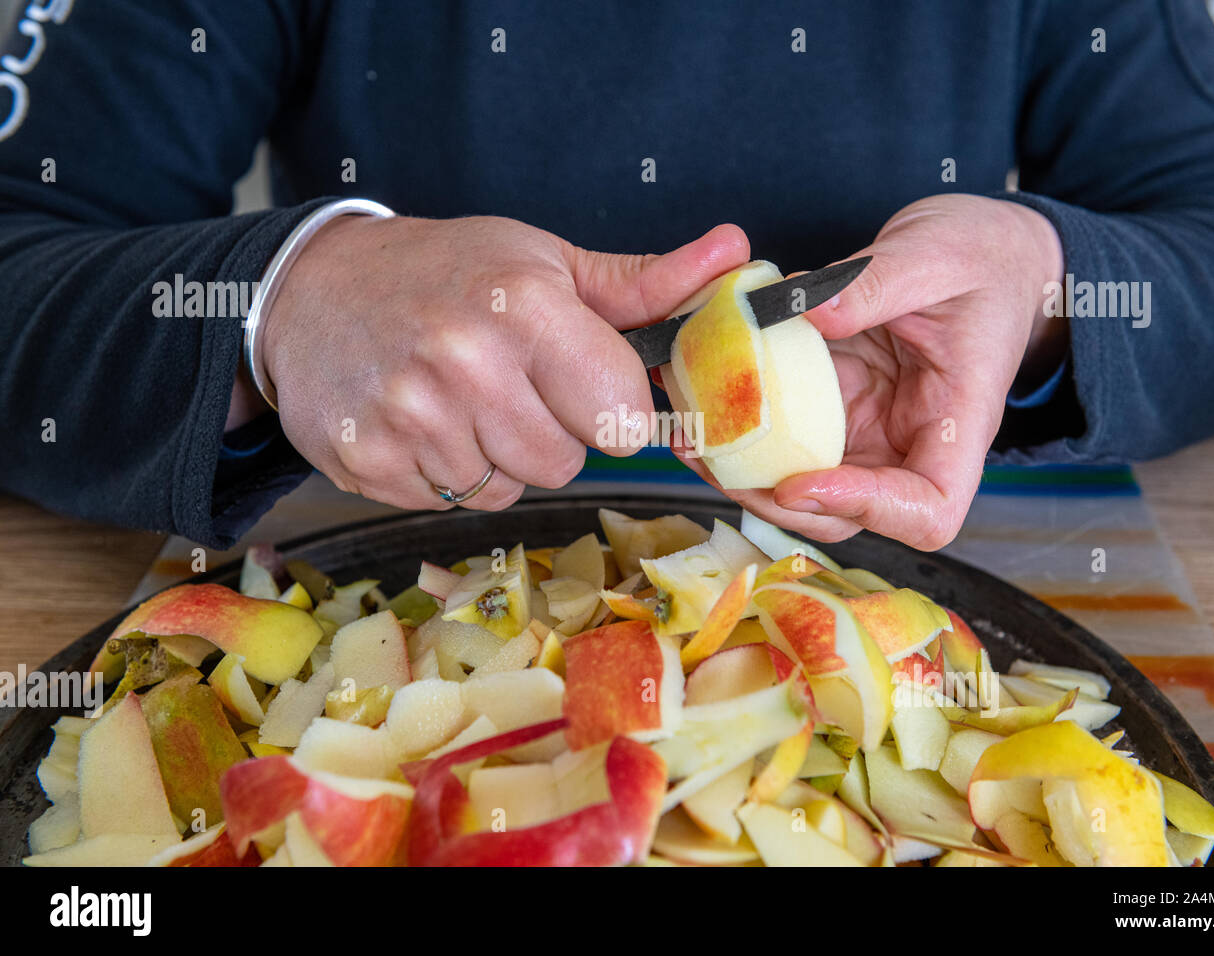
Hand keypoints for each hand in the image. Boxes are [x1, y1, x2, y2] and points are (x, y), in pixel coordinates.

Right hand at [259, 214, 748, 509]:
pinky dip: (446, 474)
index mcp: (525, 309)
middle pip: (565, 464)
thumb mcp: (544, 260)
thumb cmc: (446, 271)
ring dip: (497, 457)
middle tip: (511, 386)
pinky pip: (450, 502)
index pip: (621, 416)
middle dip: (552, 434)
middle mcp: (465, 365)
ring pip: (507, 490)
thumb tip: (734, 256)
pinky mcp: (368, 462)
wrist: (310, 287)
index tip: (584, 383)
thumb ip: (643, 282)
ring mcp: (410, 419)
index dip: (611, 407)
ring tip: (461, 400)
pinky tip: (424, 423)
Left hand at [673, 194, 1064, 548]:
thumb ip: (874, 283)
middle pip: (848, 515)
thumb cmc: (982, 257)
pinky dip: (743, 430)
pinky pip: (787, 436)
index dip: (864, 510)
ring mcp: (870, 430)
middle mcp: (911, 443)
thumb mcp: (933, 254)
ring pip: (805, 483)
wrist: (986, 251)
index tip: (799, 481)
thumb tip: (806, 310)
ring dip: (747, 473)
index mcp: (958, 422)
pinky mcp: (836, 409)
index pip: (926, 510)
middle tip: (716, 459)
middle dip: (777, 501)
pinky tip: (701, 402)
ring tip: (693, 435)